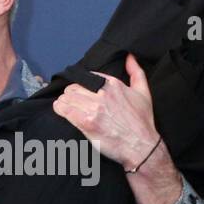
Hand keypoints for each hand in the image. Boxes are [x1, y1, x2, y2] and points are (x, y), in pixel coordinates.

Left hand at [51, 53, 159, 168]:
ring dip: (64, 102)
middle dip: (71, 94)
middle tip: (72, 101)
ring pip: (67, 98)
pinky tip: (60, 109)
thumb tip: (129, 56)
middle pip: (74, 87)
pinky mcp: (86, 122)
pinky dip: (60, 109)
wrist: (141, 146)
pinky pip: (65, 110)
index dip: (82, 84)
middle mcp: (102, 94)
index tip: (81, 91)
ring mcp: (94, 108)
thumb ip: (136, 71)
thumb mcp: (143, 92)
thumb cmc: (143, 121)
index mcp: (113, 84)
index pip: (87, 77)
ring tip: (64, 106)